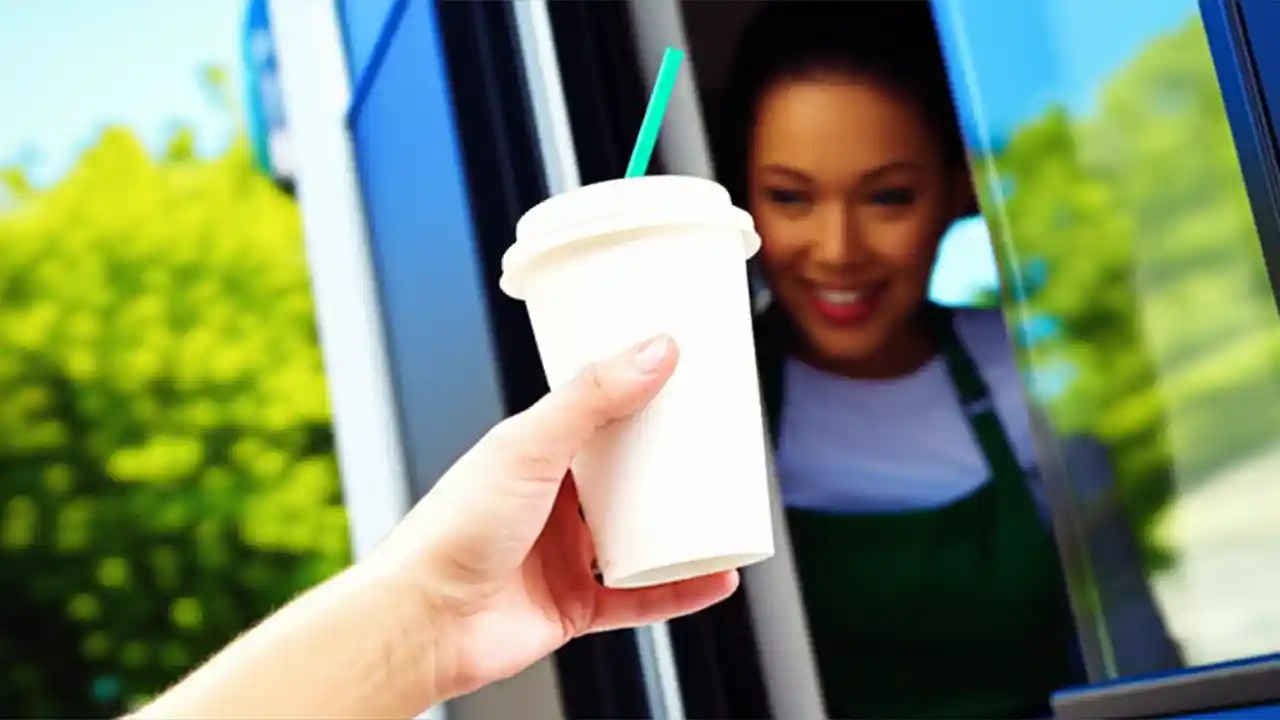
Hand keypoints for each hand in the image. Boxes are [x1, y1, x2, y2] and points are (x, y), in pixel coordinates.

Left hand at [371, 335, 738, 701]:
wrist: (423, 621)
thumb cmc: (451, 530)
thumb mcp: (529, 446)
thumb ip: (592, 398)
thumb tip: (654, 351)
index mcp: (534, 455)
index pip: (597, 416)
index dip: (641, 400)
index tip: (686, 382)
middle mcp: (550, 503)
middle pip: (626, 479)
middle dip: (672, 467)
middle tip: (719, 447)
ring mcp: (563, 555)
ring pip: (639, 537)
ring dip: (683, 529)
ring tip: (728, 511)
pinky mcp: (576, 605)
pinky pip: (642, 597)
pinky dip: (681, 591)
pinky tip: (716, 579)